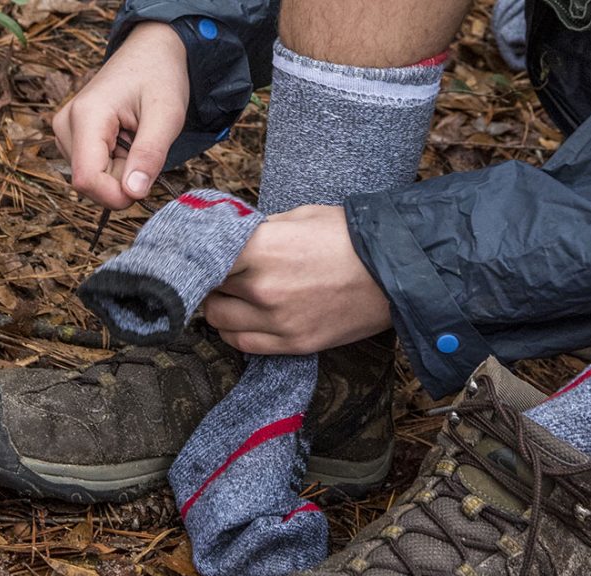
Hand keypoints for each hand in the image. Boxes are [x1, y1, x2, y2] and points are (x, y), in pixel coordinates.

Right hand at [52, 22, 188, 209]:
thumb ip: (150, 155)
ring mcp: (65, 130)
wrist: (150, 53)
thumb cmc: (160, 78)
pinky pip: (93, 169)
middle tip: (146, 152)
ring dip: (121, 174)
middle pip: (89, 183)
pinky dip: (116, 166)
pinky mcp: (72, 136)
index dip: (117, 195)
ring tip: (137, 141)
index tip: (146, 186)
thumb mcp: (166, 116)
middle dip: (122, 182)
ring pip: (91, 180)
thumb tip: (132, 193)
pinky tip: (127, 143)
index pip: (86, 179)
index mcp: (86, 116)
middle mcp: (66, 124)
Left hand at [203, 205, 392, 353]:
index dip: (196, 253)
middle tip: (219, 271)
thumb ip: (259, 232)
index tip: (194, 251)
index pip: (201, 255)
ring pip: (217, 319)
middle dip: (208, 278)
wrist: (395, 273)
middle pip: (207, 287)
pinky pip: (242, 343)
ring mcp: (278, 321)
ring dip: (217, 306)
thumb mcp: (299, 217)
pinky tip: (242, 317)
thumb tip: (231, 239)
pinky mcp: (294, 344)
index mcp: (261, 249)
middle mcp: (263, 288)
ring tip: (231, 295)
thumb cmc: (350, 238)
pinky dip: (234, 331)